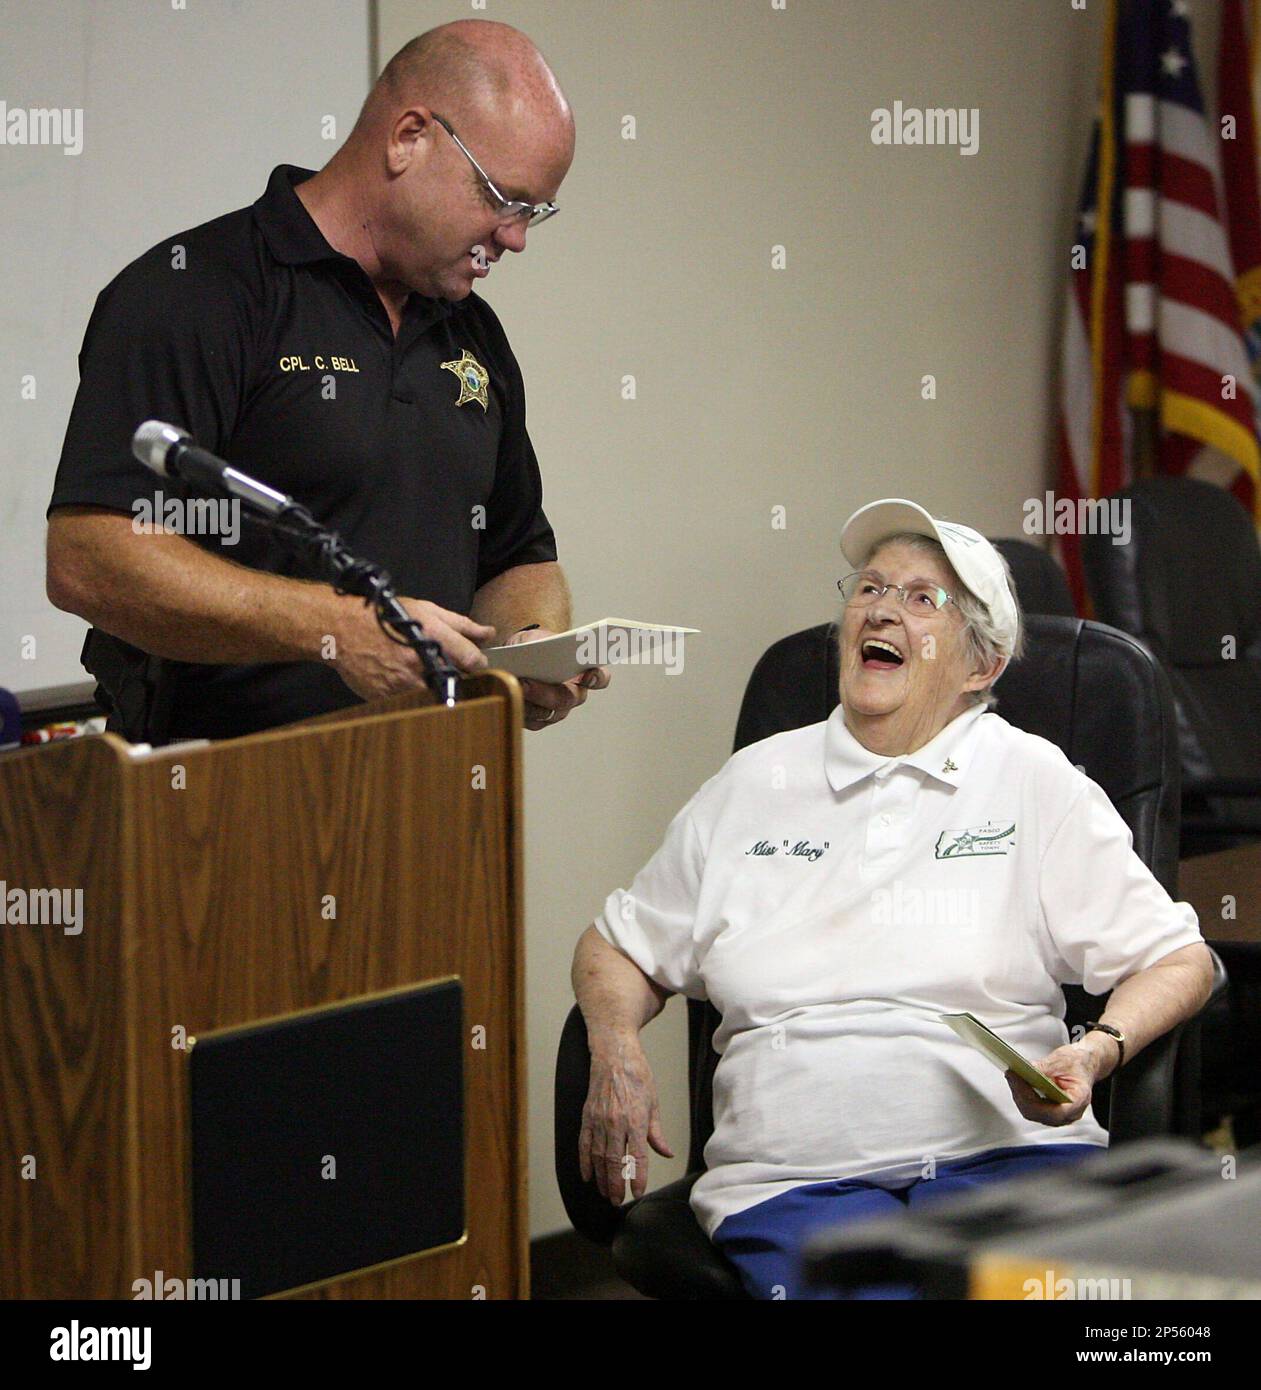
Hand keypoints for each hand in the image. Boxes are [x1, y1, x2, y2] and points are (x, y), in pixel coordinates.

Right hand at [332, 597, 493, 700]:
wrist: (343, 629)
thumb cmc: (386, 617)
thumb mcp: (426, 611)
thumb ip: (461, 624)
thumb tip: (488, 633)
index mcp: (434, 636)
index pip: (473, 660)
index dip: (478, 664)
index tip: (474, 664)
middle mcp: (420, 661)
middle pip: (456, 682)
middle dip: (458, 678)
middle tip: (447, 670)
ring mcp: (403, 681)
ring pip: (434, 696)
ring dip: (435, 689)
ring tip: (424, 675)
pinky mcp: (388, 696)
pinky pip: (410, 703)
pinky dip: (413, 696)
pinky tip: (403, 681)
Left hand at [503, 627, 610, 730]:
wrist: (518, 657)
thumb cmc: (533, 645)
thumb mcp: (535, 637)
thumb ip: (539, 642)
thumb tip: (534, 652)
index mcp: (583, 673)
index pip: (600, 678)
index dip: (597, 677)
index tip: (588, 672)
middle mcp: (574, 695)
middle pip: (568, 699)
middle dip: (546, 692)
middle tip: (526, 683)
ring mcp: (557, 710)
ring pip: (548, 713)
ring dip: (529, 702)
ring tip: (511, 689)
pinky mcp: (538, 721)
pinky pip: (531, 721)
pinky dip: (519, 709)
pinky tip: (506, 697)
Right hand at [579, 1034, 673, 1204]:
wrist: (614, 1054)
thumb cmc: (637, 1075)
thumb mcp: (653, 1103)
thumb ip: (657, 1132)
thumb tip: (666, 1153)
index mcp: (636, 1120)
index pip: (637, 1158)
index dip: (638, 1178)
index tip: (638, 1193)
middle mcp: (616, 1122)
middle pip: (614, 1162)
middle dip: (616, 1185)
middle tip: (617, 1201)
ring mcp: (599, 1120)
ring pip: (598, 1157)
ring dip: (601, 1178)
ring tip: (606, 1193)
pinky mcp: (587, 1116)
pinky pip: (584, 1144)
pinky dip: (584, 1162)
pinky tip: (588, 1176)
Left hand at [1004, 1042, 1103, 1126]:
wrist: (1085, 1063)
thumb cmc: (1078, 1063)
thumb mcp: (1062, 1060)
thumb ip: (1044, 1067)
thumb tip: (1025, 1070)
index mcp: (1079, 1100)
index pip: (1056, 1112)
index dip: (1034, 1100)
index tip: (1018, 1082)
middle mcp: (1071, 1113)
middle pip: (1040, 1114)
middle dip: (1022, 1095)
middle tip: (1011, 1076)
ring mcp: (1060, 1115)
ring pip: (1034, 1113)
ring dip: (1020, 1096)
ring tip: (1011, 1077)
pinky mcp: (1050, 1111)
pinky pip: (1033, 1109)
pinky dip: (1023, 1096)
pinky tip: (1016, 1082)